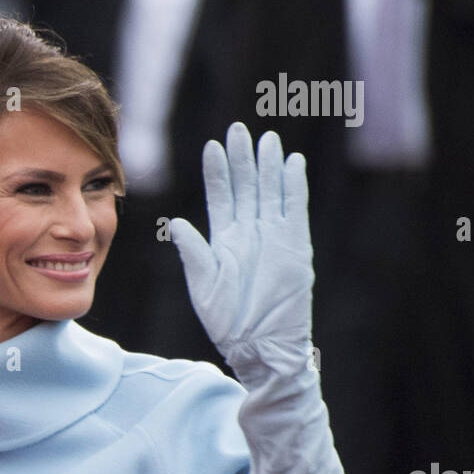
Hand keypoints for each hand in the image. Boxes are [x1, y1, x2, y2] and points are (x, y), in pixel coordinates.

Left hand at [170, 122, 314, 369]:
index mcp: (224, 241)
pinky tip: (292, 163)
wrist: (260, 344)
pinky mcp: (295, 245)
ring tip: (266, 140)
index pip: (221, 197)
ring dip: (268, 166)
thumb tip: (177, 223)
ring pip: (271, 192)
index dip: (218, 173)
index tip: (213, 146)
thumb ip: (193, 252)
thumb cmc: (227, 321)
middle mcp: (249, 233)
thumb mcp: (203, 286)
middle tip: (238, 129)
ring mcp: (273, 237)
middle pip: (246, 187)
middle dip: (242, 159)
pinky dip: (294, 186)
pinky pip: (296, 208)